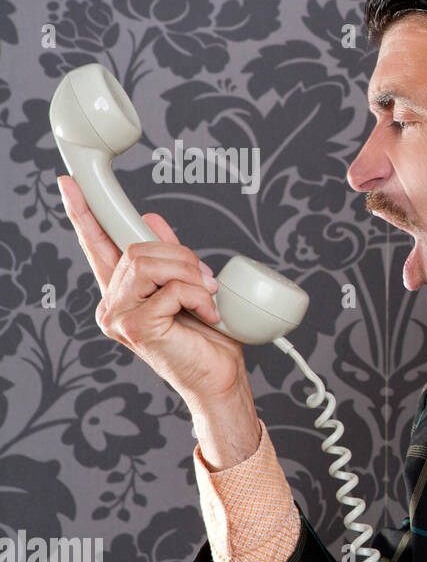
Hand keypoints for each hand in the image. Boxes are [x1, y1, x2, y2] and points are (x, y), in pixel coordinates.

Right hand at [57, 174, 250, 409]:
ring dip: (190, 275)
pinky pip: (170, 289)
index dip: (84, 214)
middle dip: (180, 256)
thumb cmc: (207, 339)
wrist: (220, 377)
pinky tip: (208, 314)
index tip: (71, 184)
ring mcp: (119, 317)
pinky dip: (198, 296)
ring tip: (207, 296)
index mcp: (122, 291)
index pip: (97, 246)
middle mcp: (112, 304)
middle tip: (205, 279)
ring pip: (149, 264)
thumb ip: (170, 257)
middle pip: (136, 249)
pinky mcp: (135, 327)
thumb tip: (151, 220)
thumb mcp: (190, 287)